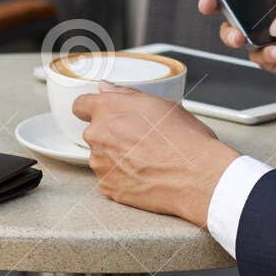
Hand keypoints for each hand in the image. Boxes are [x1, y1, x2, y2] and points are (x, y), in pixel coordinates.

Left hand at [71, 83, 240, 226]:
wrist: (194, 177)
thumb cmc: (184, 141)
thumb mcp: (162, 104)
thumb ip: (126, 94)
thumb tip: (109, 89)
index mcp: (108, 109)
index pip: (81, 104)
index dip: (91, 108)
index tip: (101, 113)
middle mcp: (98, 135)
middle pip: (94, 132)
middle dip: (111, 134)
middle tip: (139, 138)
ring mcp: (101, 163)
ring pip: (101, 156)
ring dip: (116, 156)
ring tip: (146, 158)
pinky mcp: (107, 186)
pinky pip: (108, 177)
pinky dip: (121, 176)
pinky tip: (143, 173)